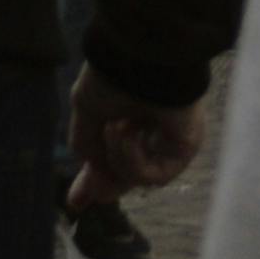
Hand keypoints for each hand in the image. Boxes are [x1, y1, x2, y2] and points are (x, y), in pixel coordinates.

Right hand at [68, 67, 205, 204]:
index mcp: (130, 112)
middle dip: (103, 184)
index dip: (94, 176)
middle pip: (127, 173)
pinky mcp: (185, 147)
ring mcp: (169, 138)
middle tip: (79, 199)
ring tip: (115, 126)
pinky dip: (133, 160)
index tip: (74, 201)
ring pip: (136, 177)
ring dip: (116, 158)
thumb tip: (92, 170)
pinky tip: (128, 131)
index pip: (113, 153)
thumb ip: (86, 143)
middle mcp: (152, 126)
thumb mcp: (88, 109)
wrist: (142, 56)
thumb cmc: (116, 74)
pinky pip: (153, 175)